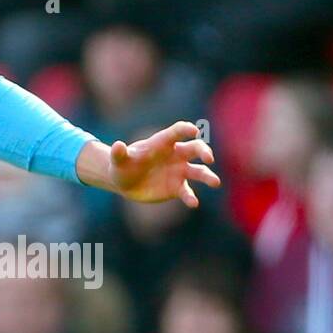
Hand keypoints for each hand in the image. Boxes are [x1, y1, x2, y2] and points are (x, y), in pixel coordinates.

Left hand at [80, 121, 220, 207]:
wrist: (124, 183)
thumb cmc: (122, 165)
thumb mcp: (119, 161)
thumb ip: (119, 153)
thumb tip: (117, 145)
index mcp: (162, 143)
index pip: (177, 132)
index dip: (186, 129)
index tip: (194, 131)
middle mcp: (175, 155)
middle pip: (195, 148)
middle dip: (204, 151)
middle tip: (209, 158)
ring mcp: (179, 171)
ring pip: (199, 171)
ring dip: (208, 176)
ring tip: (215, 182)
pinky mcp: (177, 188)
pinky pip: (187, 192)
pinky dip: (190, 197)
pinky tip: (193, 203)